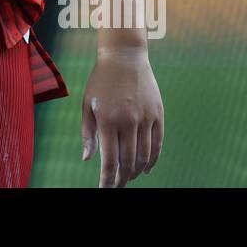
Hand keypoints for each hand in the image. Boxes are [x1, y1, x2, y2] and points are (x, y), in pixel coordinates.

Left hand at [82, 46, 163, 186]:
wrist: (124, 57)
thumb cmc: (101, 81)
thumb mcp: (88, 104)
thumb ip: (88, 133)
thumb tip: (88, 159)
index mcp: (107, 121)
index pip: (109, 161)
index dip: (108, 179)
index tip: (105, 190)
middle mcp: (128, 122)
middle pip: (128, 162)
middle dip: (122, 179)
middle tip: (117, 186)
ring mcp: (145, 118)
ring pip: (144, 156)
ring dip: (137, 172)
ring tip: (129, 178)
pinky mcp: (158, 114)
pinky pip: (158, 144)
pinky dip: (153, 160)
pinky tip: (146, 168)